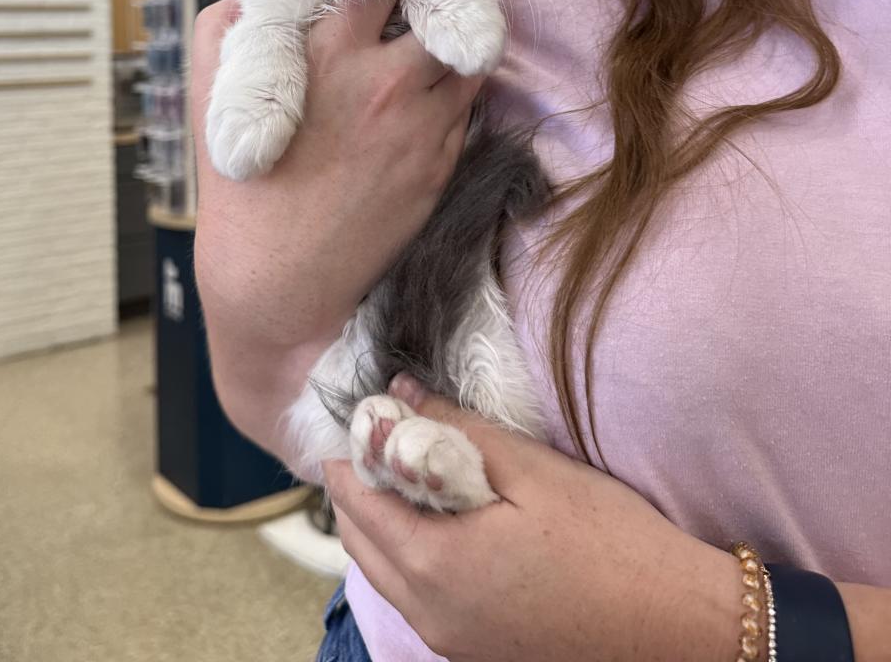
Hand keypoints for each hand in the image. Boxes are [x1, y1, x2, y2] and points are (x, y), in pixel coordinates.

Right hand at [191, 0, 483, 447]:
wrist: (281, 285)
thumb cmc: (242, 194)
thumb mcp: (215, 99)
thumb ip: (228, 28)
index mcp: (329, 52)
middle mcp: (388, 80)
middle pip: (441, 5)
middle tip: (421, 3)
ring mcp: (425, 124)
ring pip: (466, 54)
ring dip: (452, 44)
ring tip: (429, 52)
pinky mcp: (443, 164)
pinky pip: (466, 106)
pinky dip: (453, 93)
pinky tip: (426, 104)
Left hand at [324, 375, 740, 661]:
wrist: (677, 627)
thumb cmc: (608, 539)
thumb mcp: (531, 469)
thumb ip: (454, 428)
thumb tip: (399, 391)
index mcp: (434, 566)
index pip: (357, 504)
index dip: (350, 456)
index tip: (361, 418)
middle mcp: (428, 613)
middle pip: (360, 544)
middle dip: (357, 490)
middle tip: (380, 440)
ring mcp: (450, 640)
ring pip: (384, 574)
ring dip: (379, 524)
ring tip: (406, 473)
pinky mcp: (475, 652)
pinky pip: (415, 597)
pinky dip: (407, 556)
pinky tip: (439, 523)